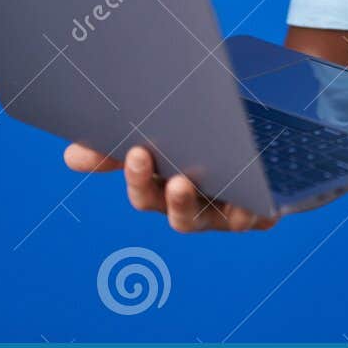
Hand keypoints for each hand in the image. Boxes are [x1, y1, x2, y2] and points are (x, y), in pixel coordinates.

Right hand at [64, 143, 278, 232]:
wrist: (276, 132)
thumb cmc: (216, 135)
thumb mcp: (177, 129)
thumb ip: (129, 139)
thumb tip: (70, 156)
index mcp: (170, 183)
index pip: (143, 187)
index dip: (134, 174)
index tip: (132, 150)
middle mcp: (194, 204)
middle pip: (166, 206)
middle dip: (149, 185)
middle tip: (141, 157)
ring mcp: (226, 212)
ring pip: (200, 218)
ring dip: (185, 204)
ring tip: (181, 182)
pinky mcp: (261, 213)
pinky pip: (254, 217)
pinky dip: (249, 212)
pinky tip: (248, 201)